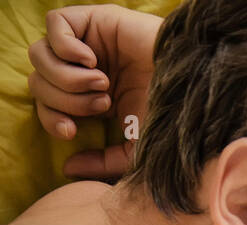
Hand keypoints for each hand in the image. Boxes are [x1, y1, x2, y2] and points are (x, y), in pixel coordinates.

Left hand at [28, 5, 161, 179]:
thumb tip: (67, 168)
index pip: (46, 105)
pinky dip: (66, 49)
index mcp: (89, 99)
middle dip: (65, 101)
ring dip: (66, 78)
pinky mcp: (94, 19)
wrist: (192, 90)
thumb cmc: (171, 120)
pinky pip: (55, 26)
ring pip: (41, 55)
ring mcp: (88, 43)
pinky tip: (93, 63)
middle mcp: (83, 70)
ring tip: (101, 85)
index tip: (72, 131)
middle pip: (39, 82)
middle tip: (102, 106)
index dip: (50, 119)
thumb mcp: (135, 153)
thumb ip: (101, 164)